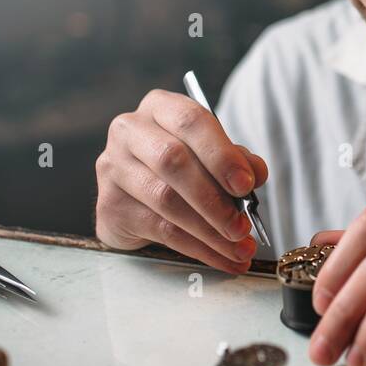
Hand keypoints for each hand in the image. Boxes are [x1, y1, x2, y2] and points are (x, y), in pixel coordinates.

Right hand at [95, 89, 268, 273]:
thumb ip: (235, 159)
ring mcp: (113, 167)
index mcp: (160, 107)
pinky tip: (220, 257)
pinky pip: (159, 229)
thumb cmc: (182, 170)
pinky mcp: (110, 205)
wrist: (137, 200)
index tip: (246, 184)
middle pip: (173, 161)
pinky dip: (196, 247)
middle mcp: (129, 130)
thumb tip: (256, 173)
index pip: (191, 121)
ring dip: (209, 230)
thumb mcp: (212, 156)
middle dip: (215, 198)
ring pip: (166, 200)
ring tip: (239, 248)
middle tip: (242, 225)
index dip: (221, 154)